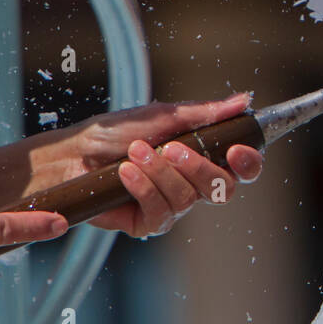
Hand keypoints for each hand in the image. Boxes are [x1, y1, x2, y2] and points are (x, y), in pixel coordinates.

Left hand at [30, 93, 263, 238]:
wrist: (73, 154)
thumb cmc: (115, 132)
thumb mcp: (163, 116)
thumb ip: (205, 113)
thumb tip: (243, 100)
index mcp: (203, 156)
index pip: (242, 168)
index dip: (249, 162)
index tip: (237, 150)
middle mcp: (193, 184)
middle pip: (224, 188)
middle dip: (199, 168)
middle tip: (173, 148)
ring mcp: (173, 205)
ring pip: (189, 198)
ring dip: (161, 172)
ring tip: (135, 153)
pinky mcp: (148, 223)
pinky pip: (161, 211)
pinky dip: (144, 188)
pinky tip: (126, 173)